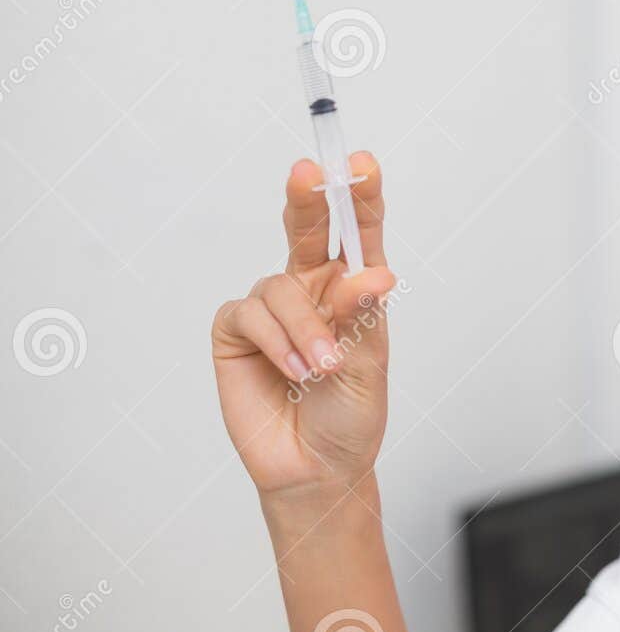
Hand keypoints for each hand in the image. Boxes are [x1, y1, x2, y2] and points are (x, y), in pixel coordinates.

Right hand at [211, 153, 396, 498]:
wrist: (317, 467)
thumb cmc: (351, 412)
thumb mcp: (370, 364)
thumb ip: (363, 316)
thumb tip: (370, 272)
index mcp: (353, 287)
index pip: (358, 232)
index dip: (359, 196)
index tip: (363, 164)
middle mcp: (312, 287)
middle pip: (308, 229)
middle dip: (308, 200)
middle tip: (309, 174)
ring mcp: (273, 307)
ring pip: (281, 286)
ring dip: (305, 327)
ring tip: (323, 367)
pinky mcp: (236, 331)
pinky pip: (250, 313)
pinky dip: (276, 341)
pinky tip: (295, 372)